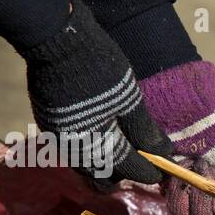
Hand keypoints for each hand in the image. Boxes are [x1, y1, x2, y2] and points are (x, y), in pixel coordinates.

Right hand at [21, 0, 172, 185]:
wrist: (56, 37)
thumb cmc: (99, 66)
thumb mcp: (129, 98)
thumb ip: (144, 130)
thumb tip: (164, 153)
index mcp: (98, 144)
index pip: (131, 169)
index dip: (151, 170)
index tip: (165, 166)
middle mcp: (75, 149)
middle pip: (103, 178)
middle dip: (124, 173)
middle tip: (143, 159)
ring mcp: (58, 138)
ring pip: (86, 166)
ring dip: (106, 163)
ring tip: (125, 146)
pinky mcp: (50, 125)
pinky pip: (73, 150)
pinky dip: (90, 149)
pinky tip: (103, 134)